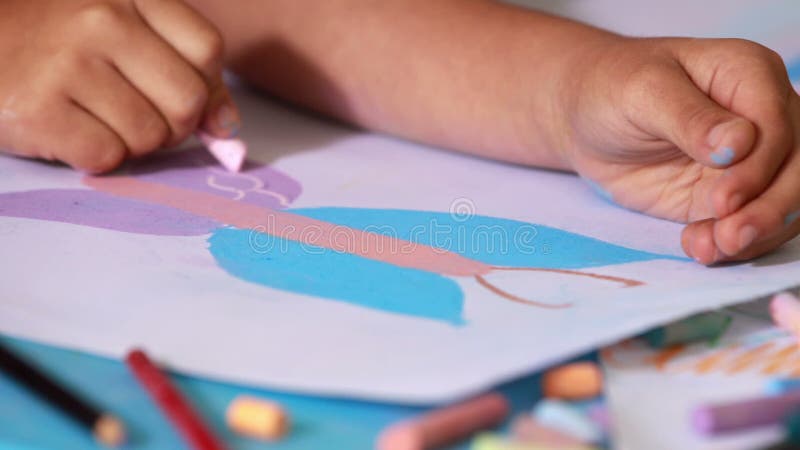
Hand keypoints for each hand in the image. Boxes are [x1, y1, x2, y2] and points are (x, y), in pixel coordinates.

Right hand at [0, 0, 239, 172]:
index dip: (205, 85)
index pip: (207, 50)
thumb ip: (182, 68)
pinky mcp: (39, 110)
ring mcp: (69, 64)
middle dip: (173, 123)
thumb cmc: (57, 43)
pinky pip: (108, 156)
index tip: (180, 95)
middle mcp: (101, 21)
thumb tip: (228, 127)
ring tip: (96, 117)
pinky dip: (97, 156)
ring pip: (151, 136)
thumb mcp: (122, 33)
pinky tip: (72, 129)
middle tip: (137, 114)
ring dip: (132, 142)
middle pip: (188, 101)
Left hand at [556, 36, 799, 263]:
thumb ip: (689, 118)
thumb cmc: (613, 89)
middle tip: (729, 238)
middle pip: (796, 168)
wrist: (586, 120)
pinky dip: (733, 244)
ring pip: (783, 202)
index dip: (759, 167)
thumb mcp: (641, 94)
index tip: (723, 199)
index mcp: (750, 74)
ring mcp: (752, 159)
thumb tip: (739, 144)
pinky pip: (751, 224)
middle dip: (770, 209)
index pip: (778, 125)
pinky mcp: (730, 195)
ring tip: (710, 248)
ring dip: (756, 234)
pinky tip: (700, 248)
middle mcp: (763, 115)